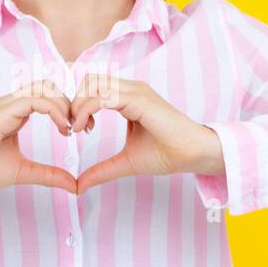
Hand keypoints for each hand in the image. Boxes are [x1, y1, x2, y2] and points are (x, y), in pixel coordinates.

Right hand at [0, 80, 78, 198]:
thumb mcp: (25, 172)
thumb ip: (49, 174)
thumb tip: (73, 184)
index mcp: (13, 112)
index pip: (45, 95)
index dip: (65, 108)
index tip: (75, 130)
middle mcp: (8, 104)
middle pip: (47, 86)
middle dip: (68, 102)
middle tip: (78, 127)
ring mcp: (4, 105)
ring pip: (43, 88)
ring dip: (63, 104)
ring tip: (70, 127)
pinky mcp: (2, 112)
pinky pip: (35, 100)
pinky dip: (54, 110)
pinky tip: (62, 128)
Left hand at [70, 73, 224, 197]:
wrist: (193, 155)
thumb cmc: (167, 154)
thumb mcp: (125, 162)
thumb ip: (102, 170)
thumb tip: (78, 186)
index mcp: (128, 97)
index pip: (93, 87)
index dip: (78, 105)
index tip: (78, 129)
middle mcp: (131, 89)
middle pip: (89, 80)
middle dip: (74, 102)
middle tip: (76, 128)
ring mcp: (135, 91)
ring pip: (93, 84)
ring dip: (78, 105)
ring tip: (80, 129)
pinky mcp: (139, 99)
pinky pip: (103, 96)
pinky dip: (87, 109)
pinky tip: (87, 128)